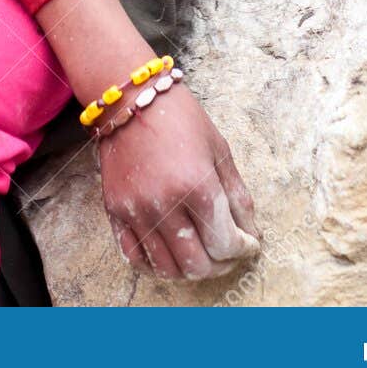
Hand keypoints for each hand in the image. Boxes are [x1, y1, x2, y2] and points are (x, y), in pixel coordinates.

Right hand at [96, 82, 262, 281]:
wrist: (131, 98)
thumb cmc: (180, 118)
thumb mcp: (219, 149)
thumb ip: (237, 195)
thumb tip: (251, 233)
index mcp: (197, 185)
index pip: (225, 243)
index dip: (243, 250)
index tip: (249, 244)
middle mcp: (165, 204)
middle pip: (197, 264)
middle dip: (221, 264)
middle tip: (229, 253)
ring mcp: (136, 210)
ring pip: (168, 268)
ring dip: (191, 269)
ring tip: (202, 255)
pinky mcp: (114, 211)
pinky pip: (134, 257)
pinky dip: (156, 265)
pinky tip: (170, 256)